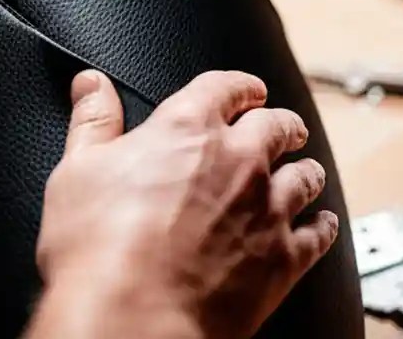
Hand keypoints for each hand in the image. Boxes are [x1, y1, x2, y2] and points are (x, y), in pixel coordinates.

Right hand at [30, 70, 337, 338]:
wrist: (133, 316)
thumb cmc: (99, 247)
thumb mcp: (78, 171)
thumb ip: (92, 122)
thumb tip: (92, 86)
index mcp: (187, 128)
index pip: (225, 87)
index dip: (238, 86)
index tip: (246, 90)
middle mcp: (238, 160)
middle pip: (276, 126)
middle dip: (280, 124)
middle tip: (282, 127)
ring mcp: (267, 208)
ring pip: (305, 176)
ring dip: (305, 170)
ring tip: (304, 171)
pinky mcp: (284, 257)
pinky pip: (319, 234)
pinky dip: (324, 226)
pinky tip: (324, 225)